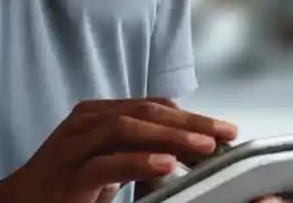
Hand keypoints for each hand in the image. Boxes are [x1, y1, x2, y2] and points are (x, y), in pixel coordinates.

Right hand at [0, 97, 238, 202]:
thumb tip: (185, 150)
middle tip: (226, 133)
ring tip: (205, 147)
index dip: (192, 115)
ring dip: (172, 137)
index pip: (154, 106)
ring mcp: (75, 146)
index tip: (225, 129)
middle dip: (191, 122)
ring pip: (129, 128)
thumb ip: (139, 150)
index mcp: (99, 114)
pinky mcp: (69, 175)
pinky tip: (167, 165)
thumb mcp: (108, 164)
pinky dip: (140, 162)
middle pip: (147, 112)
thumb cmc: (66, 187)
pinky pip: (109, 163)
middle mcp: (87, 122)